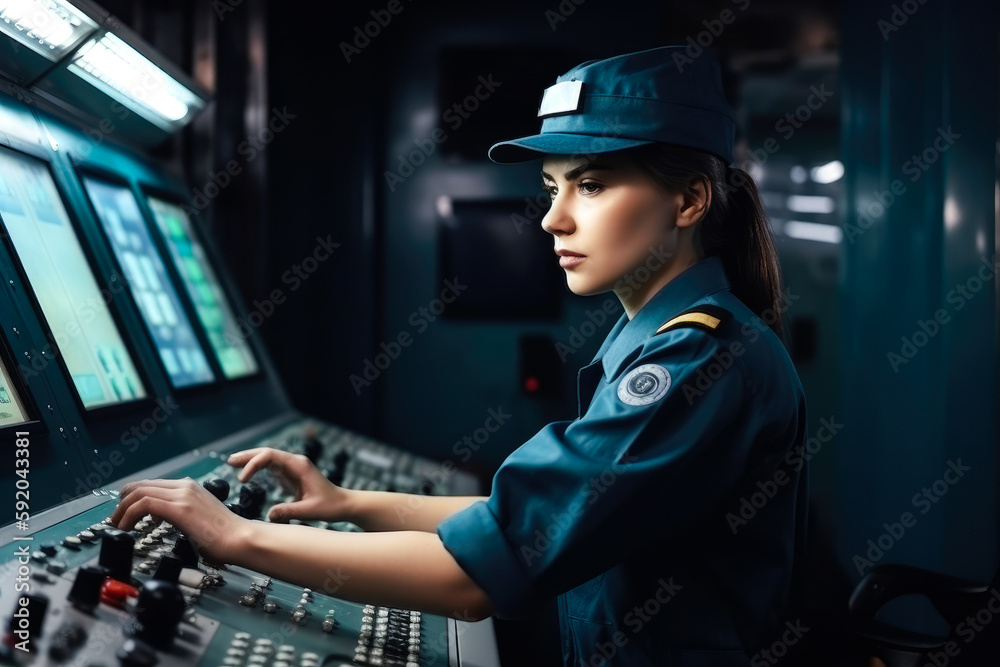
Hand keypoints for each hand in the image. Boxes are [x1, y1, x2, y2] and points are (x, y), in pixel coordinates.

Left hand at [110, 478, 250, 565]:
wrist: (239, 538)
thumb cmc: (223, 535)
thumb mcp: (198, 518)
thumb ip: (180, 513)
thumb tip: (161, 519)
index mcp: (190, 487)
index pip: (152, 484)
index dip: (133, 497)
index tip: (125, 512)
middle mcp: (185, 486)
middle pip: (142, 485)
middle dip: (123, 502)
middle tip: (116, 519)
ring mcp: (183, 495)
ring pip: (139, 493)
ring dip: (122, 509)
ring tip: (118, 525)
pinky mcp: (180, 508)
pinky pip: (144, 505)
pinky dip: (129, 515)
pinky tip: (127, 528)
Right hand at [226, 447, 353, 523]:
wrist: (343, 504)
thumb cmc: (330, 506)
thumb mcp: (310, 511)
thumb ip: (289, 512)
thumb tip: (269, 515)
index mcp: (299, 466)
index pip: (271, 456)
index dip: (254, 464)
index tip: (243, 480)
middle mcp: (295, 462)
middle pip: (267, 453)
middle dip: (248, 456)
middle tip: (229, 461)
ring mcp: (293, 467)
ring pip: (268, 458)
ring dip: (251, 459)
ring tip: (232, 463)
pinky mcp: (291, 474)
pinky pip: (271, 466)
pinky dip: (258, 467)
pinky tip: (247, 472)